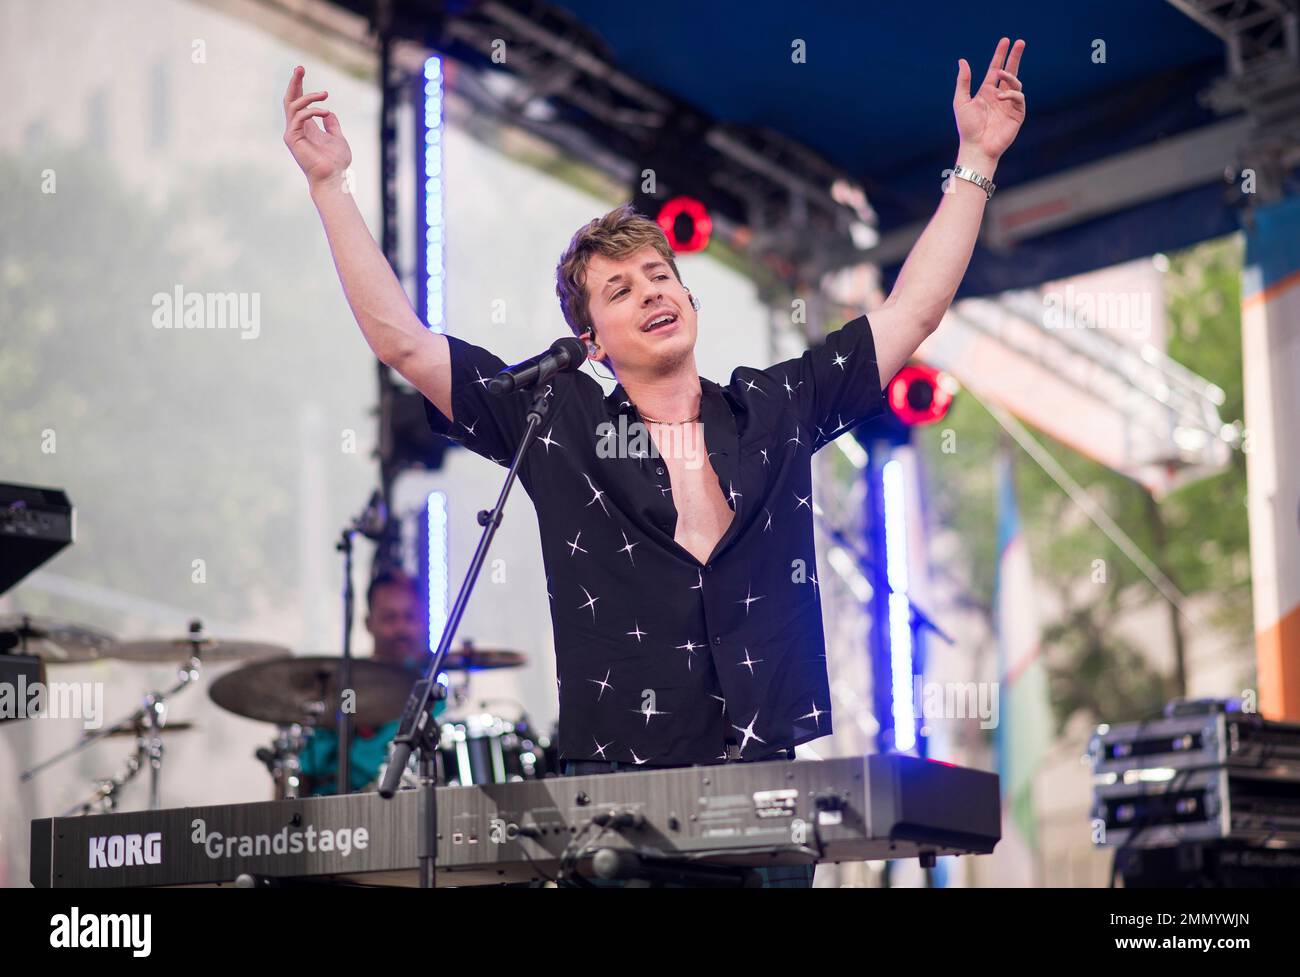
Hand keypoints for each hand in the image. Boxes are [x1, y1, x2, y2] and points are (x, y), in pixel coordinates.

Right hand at [282, 65, 351, 188]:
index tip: (301, 71)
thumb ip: (332, 125)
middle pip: (290, 99)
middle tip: (300, 67)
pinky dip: (312, 111)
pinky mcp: (293, 138)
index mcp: (306, 127)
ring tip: (324, 94)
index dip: (299, 86)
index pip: (298, 102)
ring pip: (293, 105)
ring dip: (309, 96)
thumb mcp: (337, 138)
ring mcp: (293, 132)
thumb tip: (329, 113)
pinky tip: (325, 112)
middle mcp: (296, 128)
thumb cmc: (336, 162)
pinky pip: (299, 117)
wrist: (334, 178)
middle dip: (294, 82)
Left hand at [953, 38, 1025, 168]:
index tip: (1005, 41)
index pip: (995, 69)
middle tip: (1019, 42)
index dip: (1000, 55)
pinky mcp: (1017, 114)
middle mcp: (999, 96)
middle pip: (1010, 71)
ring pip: (1015, 83)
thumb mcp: (961, 101)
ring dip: (1009, 76)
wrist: (977, 148)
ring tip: (1000, 73)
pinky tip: (1001, 96)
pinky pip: (1019, 98)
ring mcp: (1009, 104)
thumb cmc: (967, 128)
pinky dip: (1011, 94)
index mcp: (986, 92)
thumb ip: (963, 82)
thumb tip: (962, 60)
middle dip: (1014, 57)